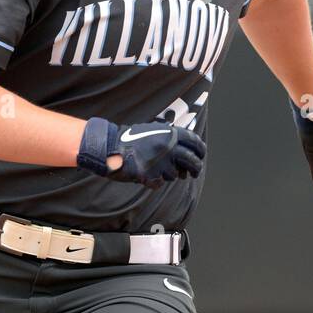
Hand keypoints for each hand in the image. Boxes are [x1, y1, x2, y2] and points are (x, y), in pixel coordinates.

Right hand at [76, 117, 206, 188]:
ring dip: (169, 174)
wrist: (110, 146)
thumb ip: (170, 136)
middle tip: (194, 172)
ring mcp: (161, 162)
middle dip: (196, 168)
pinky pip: (160, 182)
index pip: (195, 142)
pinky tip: (146, 173)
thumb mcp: (154, 130)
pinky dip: (155, 180)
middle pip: (192, 161)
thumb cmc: (131, 138)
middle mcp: (168, 147)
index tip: (201, 155)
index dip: (201, 150)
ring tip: (156, 168)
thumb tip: (188, 146)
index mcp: (170, 133)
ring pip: (175, 174)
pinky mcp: (151, 175)